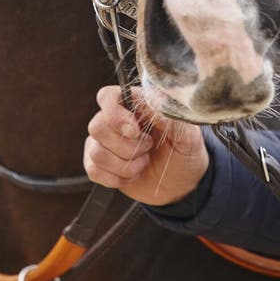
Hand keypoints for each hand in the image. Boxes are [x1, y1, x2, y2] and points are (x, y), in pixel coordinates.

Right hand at [83, 85, 208, 205]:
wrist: (182, 184)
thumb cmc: (185, 153)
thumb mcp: (186, 134)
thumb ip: (169, 117)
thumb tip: (153, 101)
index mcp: (135, 105)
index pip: (107, 96)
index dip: (115, 115)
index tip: (135, 131)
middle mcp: (115, 121)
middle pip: (97, 126)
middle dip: (125, 146)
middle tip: (148, 148)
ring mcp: (106, 143)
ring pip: (96, 151)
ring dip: (124, 164)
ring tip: (143, 163)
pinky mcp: (100, 165)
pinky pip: (92, 169)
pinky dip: (115, 178)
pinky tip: (132, 175)